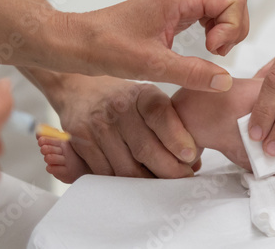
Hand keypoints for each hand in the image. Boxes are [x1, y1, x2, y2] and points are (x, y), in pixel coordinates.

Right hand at [49, 74, 198, 178]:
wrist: (80, 89)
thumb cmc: (126, 99)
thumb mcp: (151, 98)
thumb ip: (173, 124)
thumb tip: (195, 160)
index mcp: (143, 95)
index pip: (161, 116)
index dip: (177, 138)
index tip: (190, 156)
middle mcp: (120, 108)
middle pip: (145, 149)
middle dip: (169, 170)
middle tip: (183, 179)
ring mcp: (99, 127)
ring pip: (126, 168)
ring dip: (148, 182)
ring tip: (163, 185)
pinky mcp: (82, 144)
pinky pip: (106, 174)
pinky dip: (124, 184)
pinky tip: (136, 185)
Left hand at [63, 0, 248, 91]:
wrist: (75, 42)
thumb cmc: (105, 46)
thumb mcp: (152, 65)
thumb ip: (192, 73)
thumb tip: (225, 81)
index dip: (232, 26)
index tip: (212, 49)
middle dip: (234, 27)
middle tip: (215, 52)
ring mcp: (180, 2)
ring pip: (225, 7)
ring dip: (226, 30)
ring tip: (208, 53)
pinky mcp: (175, 13)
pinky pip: (210, 15)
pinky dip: (215, 32)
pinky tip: (200, 50)